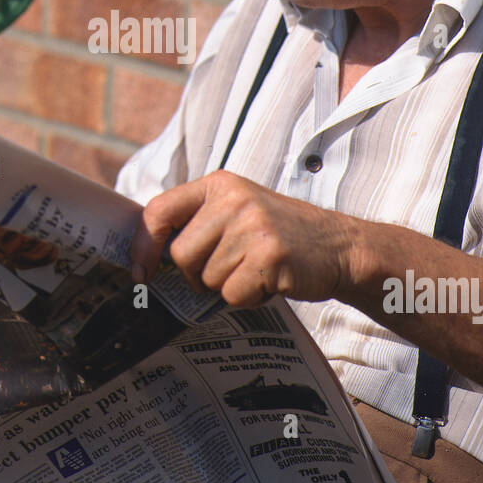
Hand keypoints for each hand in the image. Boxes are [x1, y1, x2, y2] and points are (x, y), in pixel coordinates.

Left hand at [129, 170, 364, 306]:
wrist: (340, 246)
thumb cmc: (281, 234)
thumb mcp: (239, 210)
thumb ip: (199, 222)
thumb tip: (149, 254)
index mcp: (219, 184)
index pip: (159, 211)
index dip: (142, 245)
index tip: (142, 270)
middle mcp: (233, 200)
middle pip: (181, 255)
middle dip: (198, 274)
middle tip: (230, 269)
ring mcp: (252, 225)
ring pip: (207, 278)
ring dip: (230, 285)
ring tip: (258, 269)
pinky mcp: (269, 255)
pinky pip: (233, 294)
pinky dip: (250, 297)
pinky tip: (271, 280)